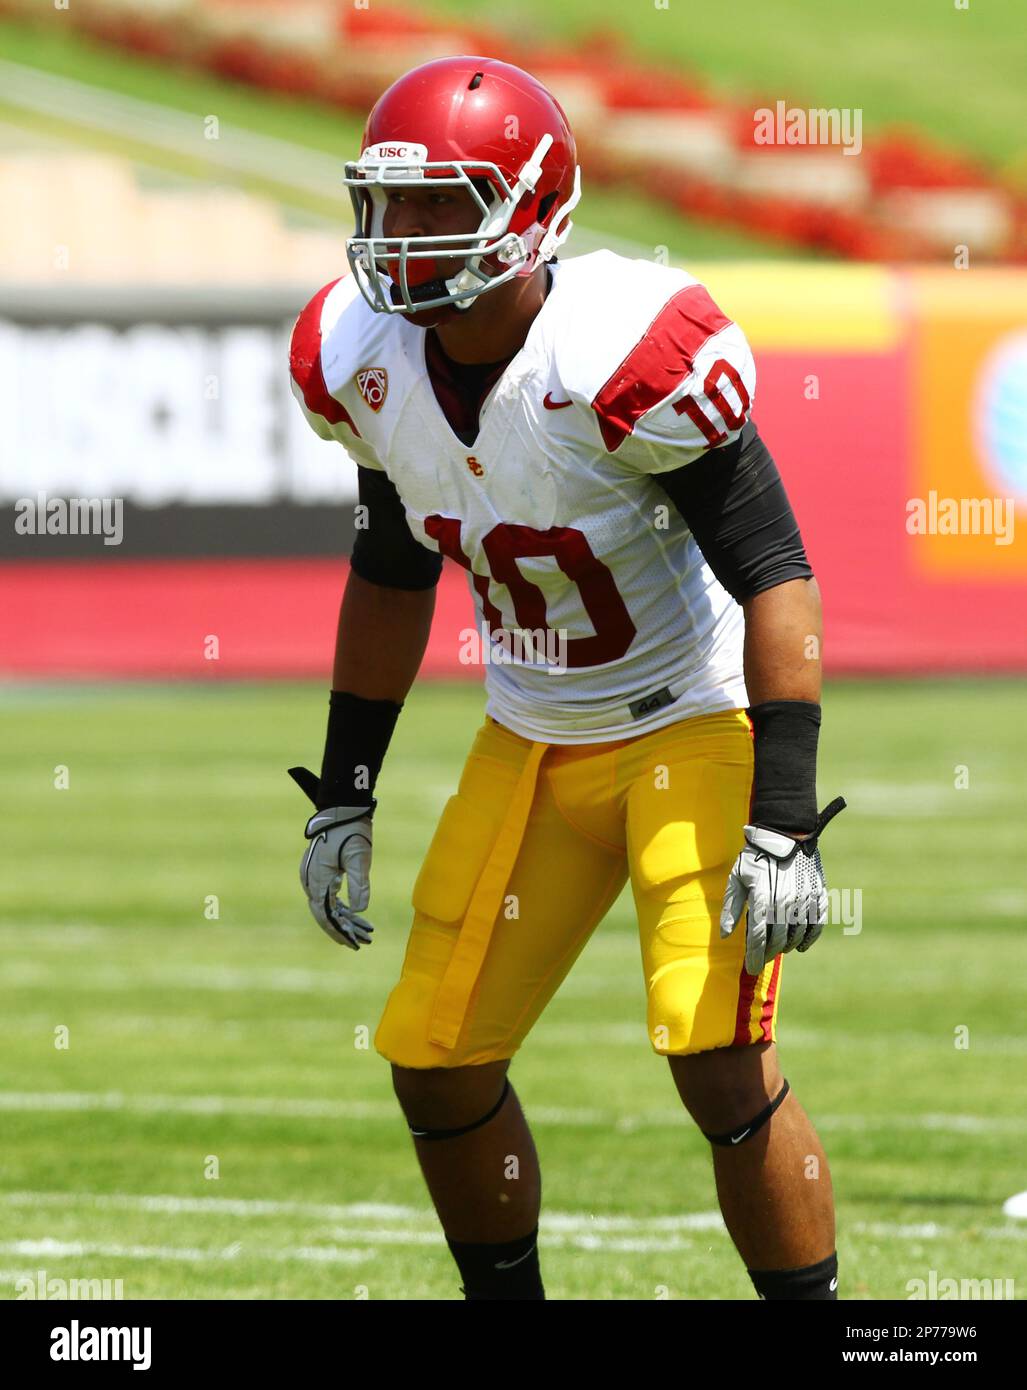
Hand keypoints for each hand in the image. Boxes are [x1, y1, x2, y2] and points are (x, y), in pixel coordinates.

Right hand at [289, 766, 375, 949]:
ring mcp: (312, 876)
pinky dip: (341, 907)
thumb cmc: (351, 831)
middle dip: (343, 930)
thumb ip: (359, 883)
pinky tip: (355, 916)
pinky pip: (327, 896)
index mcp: (318, 879)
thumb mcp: (360, 857)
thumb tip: (360, 910)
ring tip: (366, 932)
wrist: (341, 809)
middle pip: (325, 914)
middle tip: (363, 943)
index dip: (339, 932)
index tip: (354, 944)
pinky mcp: (318, 872)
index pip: (326, 915)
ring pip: (327, 906)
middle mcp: (311, 880)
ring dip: (345, 920)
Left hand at [720, 797, 844, 975]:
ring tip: (778, 948)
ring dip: (787, 946)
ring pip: (797, 935)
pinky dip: (809, 939)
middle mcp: (785, 902)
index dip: (754, 956)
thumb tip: (725, 935)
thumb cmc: (756, 856)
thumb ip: (731, 907)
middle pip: (778, 940)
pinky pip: (817, 925)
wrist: (786, 834)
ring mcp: (804, 899)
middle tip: (762, 958)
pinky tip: (801, 946)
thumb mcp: (737, 878)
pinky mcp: (818, 895)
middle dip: (768, 953)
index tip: (751, 968)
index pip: (757, 937)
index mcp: (762, 898)